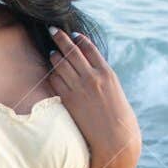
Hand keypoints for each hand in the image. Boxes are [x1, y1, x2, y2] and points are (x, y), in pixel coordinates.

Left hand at [47, 28, 140, 167]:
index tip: (73, 34)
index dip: (79, 39)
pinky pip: (56, 81)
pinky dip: (52, 74)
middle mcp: (92, 77)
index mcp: (106, 73)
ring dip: (55, 55)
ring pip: (61, 64)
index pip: (89, 48)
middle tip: (52, 30)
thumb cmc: (118, 117)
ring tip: (51, 50)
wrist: (114, 138)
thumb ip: (102, 78)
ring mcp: (79, 88)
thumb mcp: (114, 91)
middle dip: (60, 38)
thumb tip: (90, 70)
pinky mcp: (69, 100)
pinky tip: (50, 70)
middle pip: (72, 51)